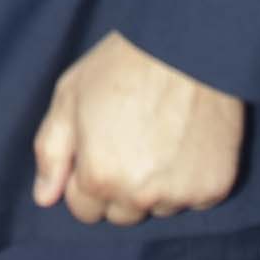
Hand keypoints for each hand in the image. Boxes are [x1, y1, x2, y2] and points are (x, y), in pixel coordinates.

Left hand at [32, 31, 245, 223]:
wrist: (186, 45)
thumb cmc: (121, 66)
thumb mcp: (69, 97)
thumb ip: (50, 152)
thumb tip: (44, 197)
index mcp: (99, 177)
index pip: (83, 210)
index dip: (86, 177)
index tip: (97, 148)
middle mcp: (140, 195)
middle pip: (121, 215)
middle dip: (118, 187)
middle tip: (128, 141)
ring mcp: (181, 194)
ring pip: (158, 208)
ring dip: (155, 187)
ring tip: (158, 137)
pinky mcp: (215, 188)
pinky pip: (194, 199)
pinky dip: (188, 180)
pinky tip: (185, 142)